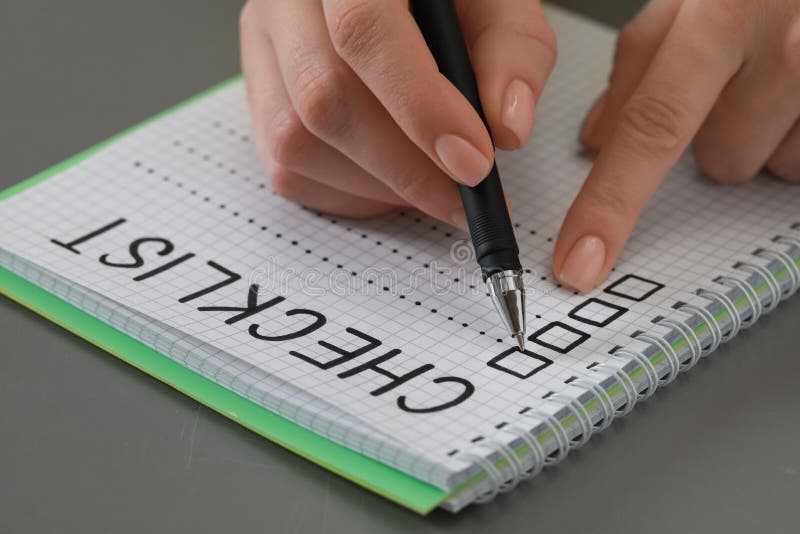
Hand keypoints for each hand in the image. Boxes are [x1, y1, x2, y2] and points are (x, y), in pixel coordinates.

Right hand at [240, 0, 555, 226]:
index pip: (363, 29)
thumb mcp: (497, 3)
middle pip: (324, 97)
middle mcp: (287, 1)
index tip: (473, 162)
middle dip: (405, 167)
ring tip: (435, 185)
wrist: (400, 4)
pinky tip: (394, 182)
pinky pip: (288, 170)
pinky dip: (350, 195)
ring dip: (378, 187)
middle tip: (466, 195)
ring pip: (298, 143)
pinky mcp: (259, 98)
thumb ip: (514, 52)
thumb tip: (506, 129)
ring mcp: (263, 50)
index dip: (419, 105)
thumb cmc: (448, 0)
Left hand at [555, 0, 799, 292]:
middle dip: (723, 133)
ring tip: (790, 78)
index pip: (650, 128)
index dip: (609, 204)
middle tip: (745, 80)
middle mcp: (788, 48)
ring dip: (773, 135)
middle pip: (721, 160)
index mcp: (723, 13)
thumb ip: (641, 59)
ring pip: (776, 166)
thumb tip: (595, 137)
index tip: (580, 260)